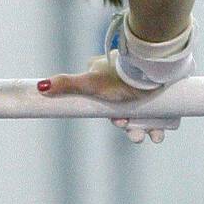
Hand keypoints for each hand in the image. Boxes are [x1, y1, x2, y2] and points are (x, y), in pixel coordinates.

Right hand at [38, 54, 180, 143]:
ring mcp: (146, 89)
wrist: (151, 68)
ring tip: (149, 135)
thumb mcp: (89, 83)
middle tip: (134, 133)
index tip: (118, 123)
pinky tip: (159, 132)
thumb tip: (40, 86)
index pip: (109, 105)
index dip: (115, 119)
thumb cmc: (118, 75)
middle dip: (130, 128)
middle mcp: (128, 83)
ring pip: (145, 117)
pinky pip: (162, 114)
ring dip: (145, 130)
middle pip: (128, 113)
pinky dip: (160, 125)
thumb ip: (65, 84)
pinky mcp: (164, 93)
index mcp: (110, 79)